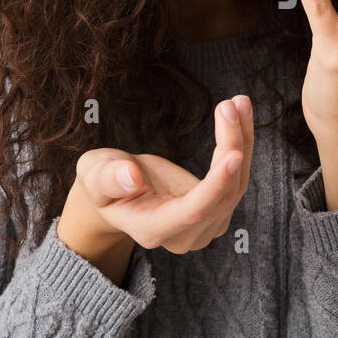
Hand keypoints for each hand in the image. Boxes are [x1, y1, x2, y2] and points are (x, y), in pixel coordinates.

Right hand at [68, 95, 253, 253]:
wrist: (116, 191)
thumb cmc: (102, 182)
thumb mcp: (94, 175)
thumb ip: (108, 179)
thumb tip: (131, 176)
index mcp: (152, 229)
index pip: (193, 211)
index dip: (216, 185)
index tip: (235, 154)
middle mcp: (185, 236)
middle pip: (223, 194)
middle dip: (233, 145)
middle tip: (233, 103)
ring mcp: (205, 227)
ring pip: (236, 184)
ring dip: (242, 140)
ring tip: (240, 101)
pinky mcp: (217, 211)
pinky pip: (237, 177)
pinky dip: (242, 143)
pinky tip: (239, 113)